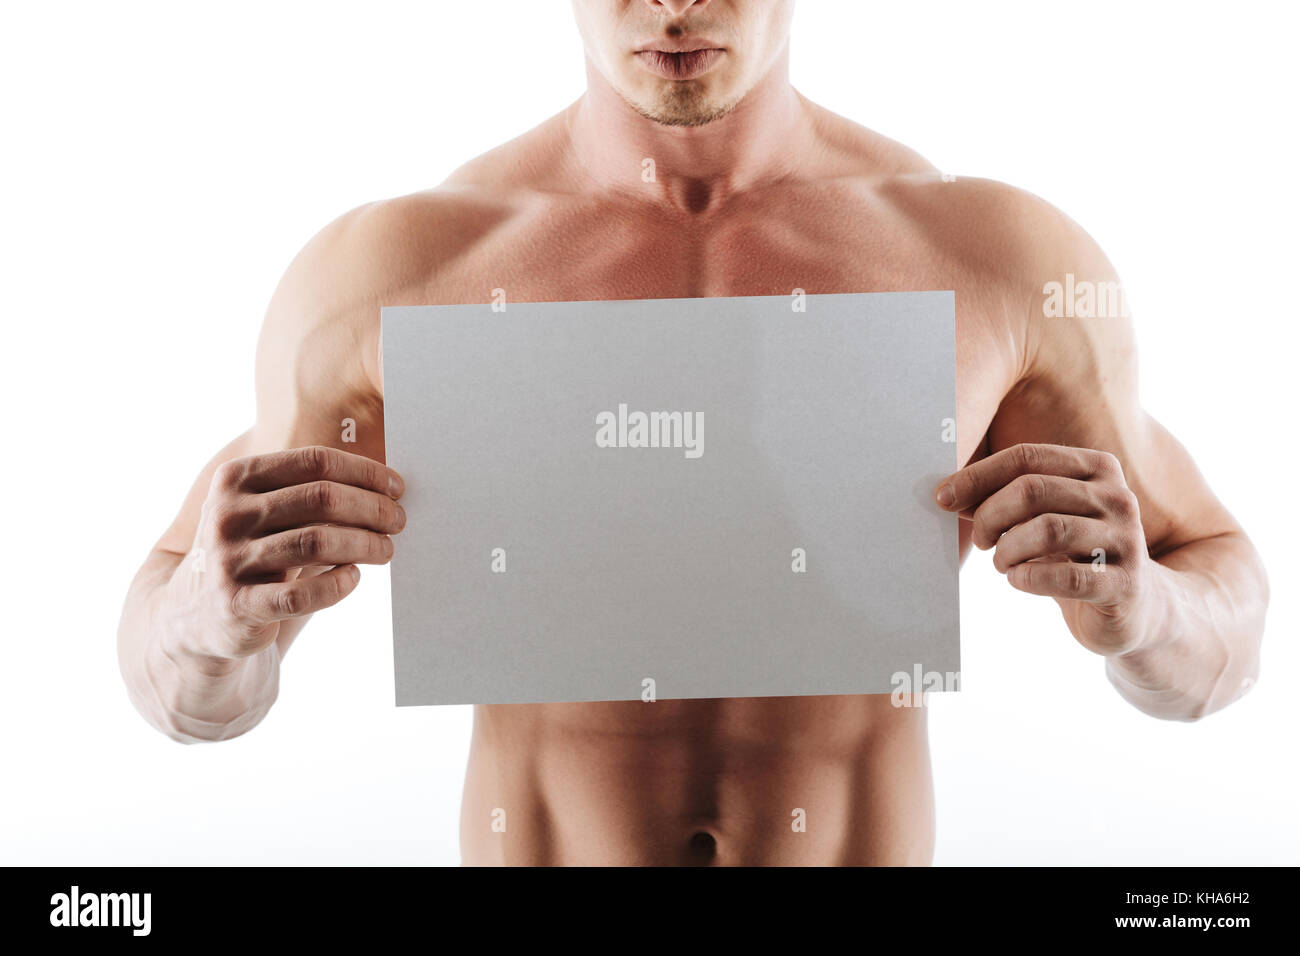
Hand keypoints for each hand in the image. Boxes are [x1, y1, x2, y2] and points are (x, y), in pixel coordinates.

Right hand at [172, 445, 405, 660]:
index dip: (364, 472)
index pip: (315, 461)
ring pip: (317, 542)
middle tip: (397, 521)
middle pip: (321, 498)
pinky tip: (354, 577)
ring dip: (364, 544)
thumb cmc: (252, 551)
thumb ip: (308, 490)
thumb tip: (385, 484)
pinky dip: (337, 584)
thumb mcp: (263, 510)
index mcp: (236, 478)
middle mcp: (227, 514)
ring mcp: (228, 560)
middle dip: (371, 508)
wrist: (198, 614)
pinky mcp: (236, 605)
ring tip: (386, 550)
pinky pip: (301, 594)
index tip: (395, 488)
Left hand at [936, 443, 1153, 655]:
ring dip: (1008, 550)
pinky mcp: (1125, 584)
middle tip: (980, 539)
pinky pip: (1065, 577)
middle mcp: (1117, 497)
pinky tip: (1018, 580)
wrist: (1136, 608)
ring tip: (1001, 562)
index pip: (1026, 457)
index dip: (977, 476)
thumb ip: (1002, 499)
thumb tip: (948, 492)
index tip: (943, 498)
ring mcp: (1126, 540)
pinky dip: (1027, 578)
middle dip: (990, 515)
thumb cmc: (1075, 554)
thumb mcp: (1043, 517)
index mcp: (1097, 468)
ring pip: (1047, 530)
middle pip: (1032, 490)